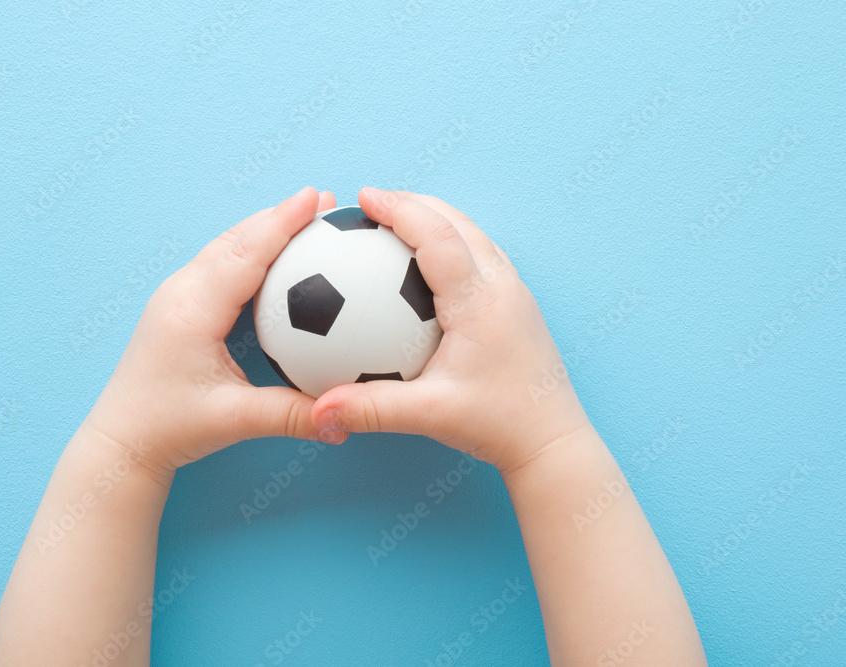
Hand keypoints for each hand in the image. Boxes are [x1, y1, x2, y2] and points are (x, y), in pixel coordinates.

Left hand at [85, 186, 338, 476]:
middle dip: (280, 215)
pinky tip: (278, 261)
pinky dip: (251, 252)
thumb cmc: (169, 428)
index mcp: (193, 312)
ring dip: (264, 230)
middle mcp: (180, 293)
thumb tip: (342, 419)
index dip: (282, 221)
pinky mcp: (177, 306)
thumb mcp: (235, 421)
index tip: (315, 196)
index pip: (245, 255)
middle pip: (236, 239)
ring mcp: (174, 296)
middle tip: (326, 202)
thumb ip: (291, 415)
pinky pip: (218, 265)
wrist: (122, 440)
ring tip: (307, 219)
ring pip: (225, 247)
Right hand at [311, 188, 591, 474]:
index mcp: (480, 301)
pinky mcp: (517, 305)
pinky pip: (480, 257)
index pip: (438, 237)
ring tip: (395, 222)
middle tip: (371, 201)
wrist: (552, 442)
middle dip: (413, 203)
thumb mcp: (430, 416)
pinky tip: (422, 266)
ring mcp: (514, 293)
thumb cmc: (499, 425)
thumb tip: (319, 409)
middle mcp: (502, 286)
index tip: (365, 197)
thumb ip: (371, 409)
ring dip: (435, 219)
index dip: (400, 209)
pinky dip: (449, 245)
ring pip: (473, 235)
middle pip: (457, 222)